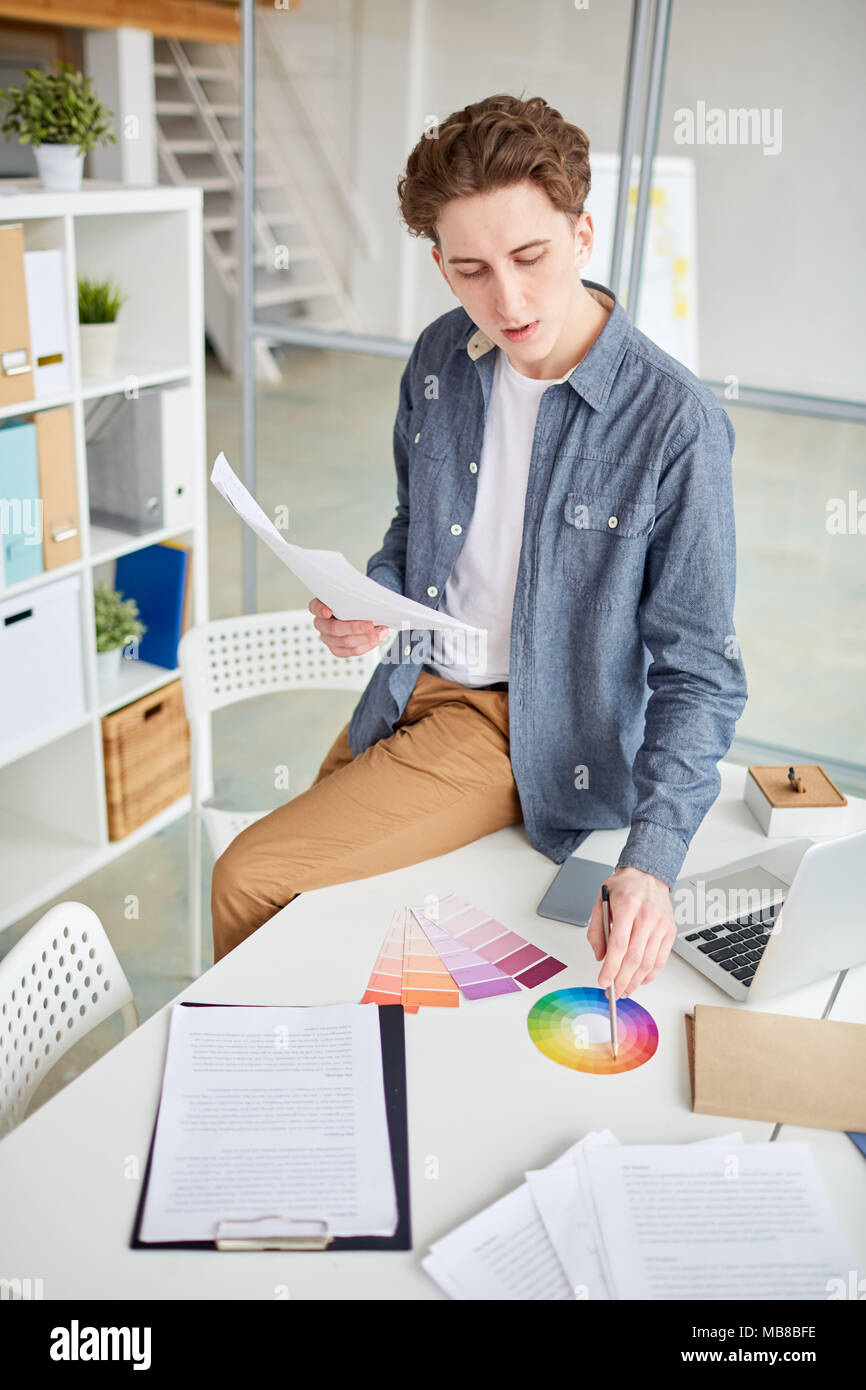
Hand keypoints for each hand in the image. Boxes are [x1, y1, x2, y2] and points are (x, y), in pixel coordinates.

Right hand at [309, 597, 388, 657]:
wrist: (356, 613)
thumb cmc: (352, 602)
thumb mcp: (350, 595)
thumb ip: (353, 596)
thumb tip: (369, 599)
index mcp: (320, 607)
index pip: (315, 607)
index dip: (320, 610)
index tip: (328, 611)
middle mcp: (321, 624)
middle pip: (334, 629)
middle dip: (355, 628)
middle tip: (371, 625)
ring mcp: (328, 638)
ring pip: (345, 642)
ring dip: (366, 638)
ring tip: (381, 632)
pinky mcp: (337, 649)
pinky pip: (352, 651)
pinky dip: (367, 646)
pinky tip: (377, 639)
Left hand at [587, 865, 676, 996]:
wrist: (647, 874)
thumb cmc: (624, 887)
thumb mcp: (600, 900)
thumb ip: (596, 929)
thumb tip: (600, 956)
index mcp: (627, 907)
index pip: (619, 945)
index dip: (611, 968)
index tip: (603, 981)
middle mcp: (647, 916)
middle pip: (634, 958)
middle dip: (622, 980)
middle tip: (612, 992)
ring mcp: (661, 925)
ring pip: (649, 962)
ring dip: (635, 981)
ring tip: (625, 990)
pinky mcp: (670, 931)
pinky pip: (661, 959)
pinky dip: (651, 974)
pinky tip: (640, 980)